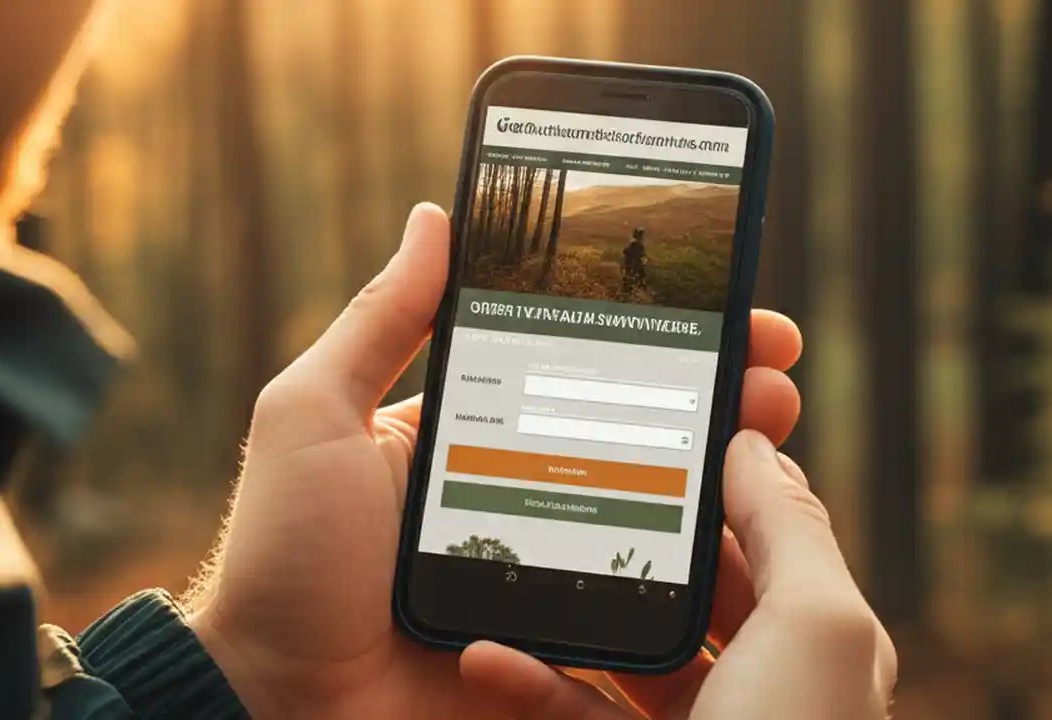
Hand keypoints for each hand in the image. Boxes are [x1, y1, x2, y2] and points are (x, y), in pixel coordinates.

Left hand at [186, 203, 804, 717]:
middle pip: (640, 438)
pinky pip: (646, 607)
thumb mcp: (315, 416)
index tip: (729, 312)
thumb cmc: (285, 559)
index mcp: (474, 435)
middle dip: (718, 401)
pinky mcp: (565, 639)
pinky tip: (745, 545)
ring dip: (730, 482)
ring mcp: (549, 570)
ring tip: (775, 447)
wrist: (275, 702)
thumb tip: (435, 219)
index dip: (658, 339)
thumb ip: (378, 322)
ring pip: (660, 518)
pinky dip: (700, 576)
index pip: (583, 371)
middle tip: (773, 377)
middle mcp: (522, 493)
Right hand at [458, 434, 896, 718]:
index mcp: (818, 637)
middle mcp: (763, 681)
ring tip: (511, 555)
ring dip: (564, 605)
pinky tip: (484, 655)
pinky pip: (575, 711)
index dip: (718, 474)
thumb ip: (790, 528)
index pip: (766, 530)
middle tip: (564, 473)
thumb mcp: (820, 624)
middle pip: (687, 580)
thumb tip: (755, 446)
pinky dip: (529, 683)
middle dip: (629, 532)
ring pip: (621, 647)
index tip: (653, 423)